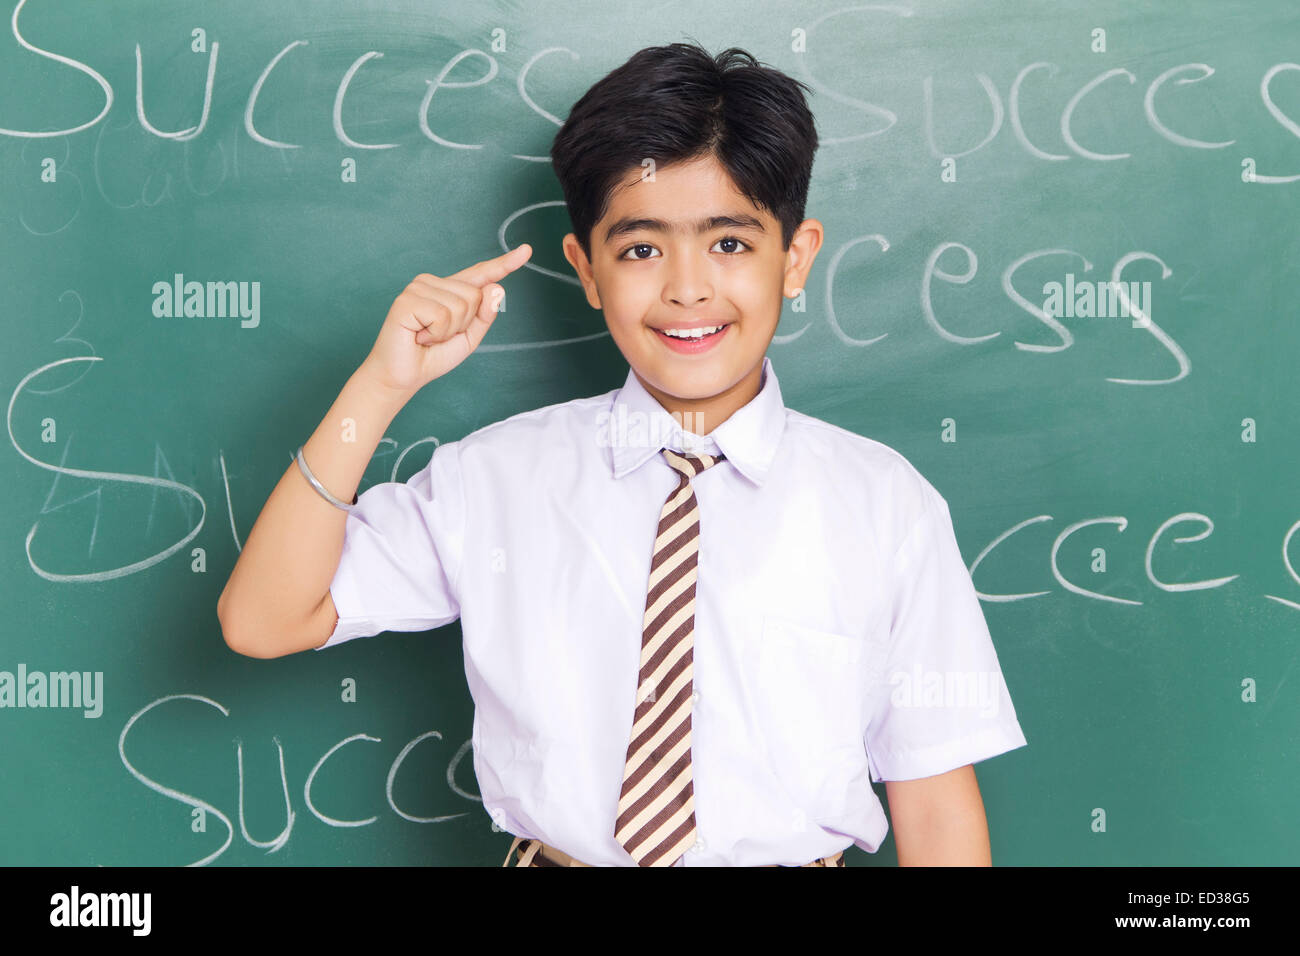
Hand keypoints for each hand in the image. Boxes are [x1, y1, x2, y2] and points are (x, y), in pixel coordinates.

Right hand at [359, 243, 531, 394]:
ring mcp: (418, 287)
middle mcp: (433, 282)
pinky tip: (419, 336)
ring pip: (461, 305)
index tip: (527, 250)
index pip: (481, 274)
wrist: (404, 375)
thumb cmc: (433, 355)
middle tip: (438, 335)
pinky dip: (436, 333)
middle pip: (475, 295)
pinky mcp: (407, 300)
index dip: (504, 263)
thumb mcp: (469, 337)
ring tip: (428, 336)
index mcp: (450, 289)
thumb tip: (498, 288)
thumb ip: (485, 315)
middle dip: (463, 324)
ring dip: (448, 331)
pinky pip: (443, 315)